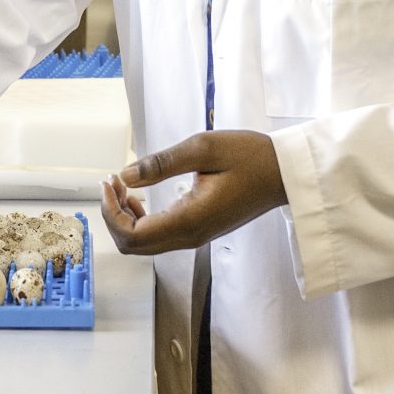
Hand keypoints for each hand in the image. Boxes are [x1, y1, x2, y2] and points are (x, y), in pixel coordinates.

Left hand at [100, 130, 286, 254]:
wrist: (284, 174)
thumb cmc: (250, 157)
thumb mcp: (203, 148)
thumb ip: (161, 163)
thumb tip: (126, 176)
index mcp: (189, 219)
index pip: (132, 235)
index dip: (110, 212)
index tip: (109, 182)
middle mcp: (189, 236)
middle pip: (132, 246)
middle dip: (112, 216)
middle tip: (112, 182)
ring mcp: (194, 237)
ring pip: (143, 244)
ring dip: (124, 218)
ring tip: (123, 186)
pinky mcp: (198, 231)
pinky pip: (157, 236)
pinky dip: (139, 220)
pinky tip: (140, 196)